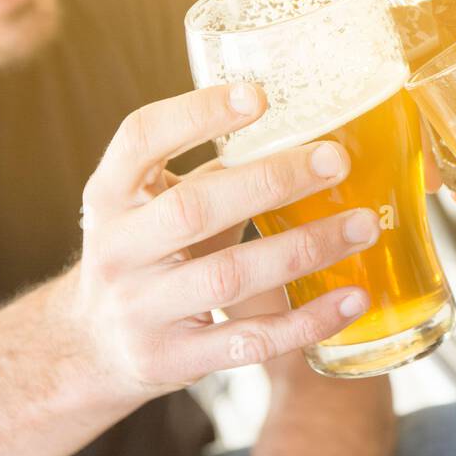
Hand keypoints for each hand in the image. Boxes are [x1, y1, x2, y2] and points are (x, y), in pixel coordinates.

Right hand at [67, 82, 382, 400]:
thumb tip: (308, 134)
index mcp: (110, 195)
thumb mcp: (153, 207)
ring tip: (364, 224)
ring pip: (231, 276)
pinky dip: (308, 320)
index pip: (142, 138)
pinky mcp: (173, 359)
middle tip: (337, 160)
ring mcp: (142, 310)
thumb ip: (211, 174)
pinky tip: (353, 297)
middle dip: (273, 181)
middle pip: (196, 208)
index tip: (260, 95)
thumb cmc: (146, 255)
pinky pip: (250, 341)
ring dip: (306, 247)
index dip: (197, 113)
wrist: (92, 348)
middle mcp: (117, 250)